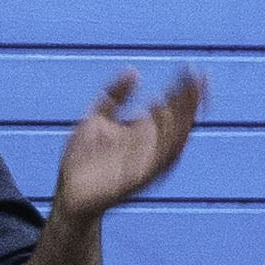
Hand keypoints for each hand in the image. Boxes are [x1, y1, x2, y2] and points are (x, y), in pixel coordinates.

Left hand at [54, 68, 208, 216]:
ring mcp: (146, 165)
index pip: (172, 108)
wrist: (68, 196)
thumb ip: (114, 95)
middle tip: (196, 76)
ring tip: (187, 92)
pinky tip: (161, 115)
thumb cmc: (82, 160)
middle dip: (190, 100)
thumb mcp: (96, 119)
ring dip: (183, 117)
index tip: (189, 67)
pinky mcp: (137, 180)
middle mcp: (151, 149)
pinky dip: (163, 139)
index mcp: (144, 134)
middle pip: (180, 123)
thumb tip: (134, 71)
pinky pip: (157, 160)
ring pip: (175, 140)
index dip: (183, 89)